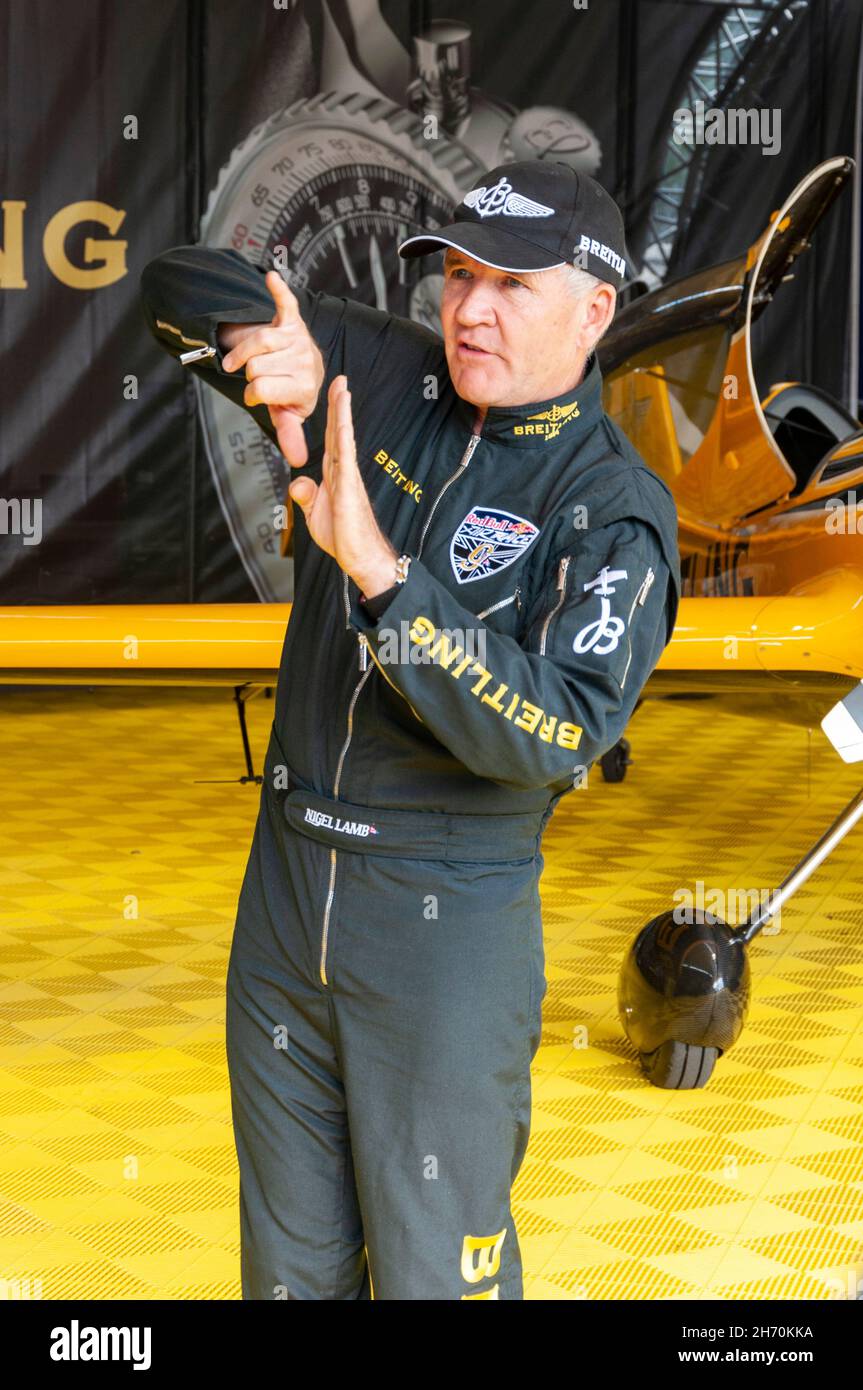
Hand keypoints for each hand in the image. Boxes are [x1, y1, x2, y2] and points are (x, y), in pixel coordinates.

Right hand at [220, 270, 323, 466]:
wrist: (306, 368)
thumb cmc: (292, 392)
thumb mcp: (290, 415)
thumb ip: (290, 434)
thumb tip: (297, 461)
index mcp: (304, 386)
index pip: (259, 388)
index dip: (251, 393)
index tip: (255, 396)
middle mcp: (305, 360)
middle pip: (254, 365)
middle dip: (248, 372)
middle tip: (255, 376)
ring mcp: (298, 338)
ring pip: (256, 341)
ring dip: (241, 350)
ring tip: (237, 360)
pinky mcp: (293, 319)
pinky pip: (285, 302)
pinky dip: (279, 289)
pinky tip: (272, 276)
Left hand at [288, 375, 397, 593]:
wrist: (361, 558)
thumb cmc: (344, 539)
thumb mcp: (315, 515)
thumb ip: (307, 497)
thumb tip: (298, 484)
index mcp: (335, 476)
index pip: (331, 440)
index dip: (330, 417)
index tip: (332, 396)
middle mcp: (343, 472)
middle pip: (338, 432)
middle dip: (338, 405)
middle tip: (339, 379)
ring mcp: (348, 478)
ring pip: (343, 439)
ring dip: (342, 413)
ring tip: (342, 389)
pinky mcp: (349, 489)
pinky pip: (345, 459)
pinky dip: (343, 438)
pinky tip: (341, 421)